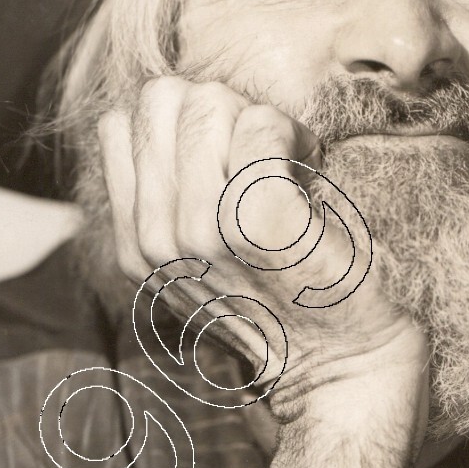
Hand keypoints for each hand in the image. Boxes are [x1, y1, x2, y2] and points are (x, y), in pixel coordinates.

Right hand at [98, 76, 431, 467]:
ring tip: (289, 170)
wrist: (345, 367)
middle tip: (263, 159)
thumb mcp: (204, 254)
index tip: (227, 163)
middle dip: (218, 110)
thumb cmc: (292, 296)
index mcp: (133, 243)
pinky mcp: (261, 221)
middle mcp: (155, 238)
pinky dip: (292, 134)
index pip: (123, 123)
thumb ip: (169, 192)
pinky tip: (310, 168)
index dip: (181, 124)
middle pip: (161, 100)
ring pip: (207, 103)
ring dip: (258, 120)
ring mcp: (202, 231)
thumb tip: (170, 102)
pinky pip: (261, 125)